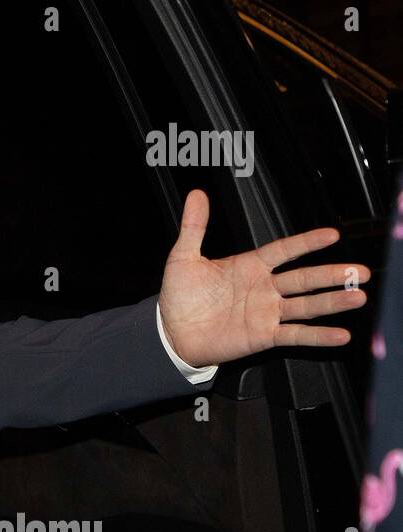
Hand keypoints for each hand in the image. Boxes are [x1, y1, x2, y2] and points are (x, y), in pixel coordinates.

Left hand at [160, 189, 370, 366]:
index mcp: (249, 266)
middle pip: (304, 278)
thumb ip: (194, 226)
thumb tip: (196, 195)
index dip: (306, 242)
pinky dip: (318, 336)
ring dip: (333, 302)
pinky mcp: (264, 336)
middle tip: (358, 270)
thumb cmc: (179, 296)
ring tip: (357, 297)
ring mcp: (266, 312)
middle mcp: (263, 288)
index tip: (331, 235)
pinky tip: (339, 334)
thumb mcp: (183, 257)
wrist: (171, 333)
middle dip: (332, 274)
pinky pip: (295, 335)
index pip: (283, 250)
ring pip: (306, 305)